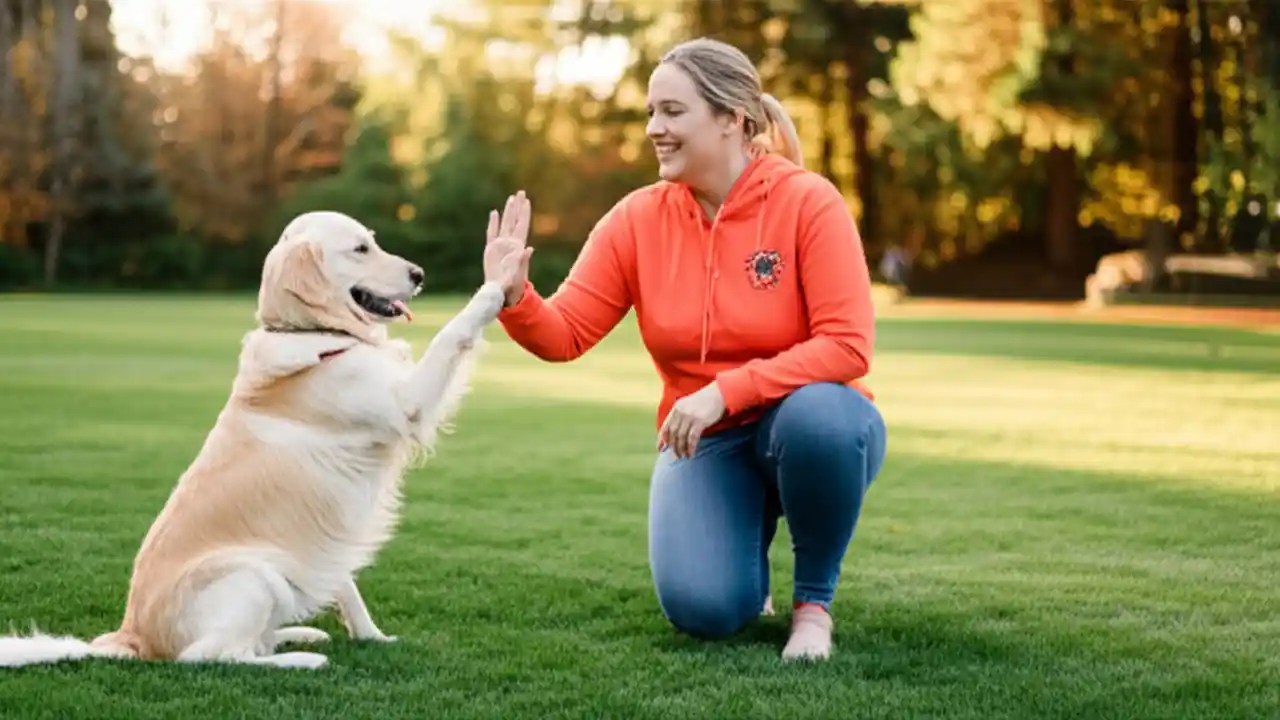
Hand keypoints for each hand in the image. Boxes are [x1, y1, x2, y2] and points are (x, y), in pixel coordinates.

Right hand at [484, 190, 532, 305]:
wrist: (502, 292)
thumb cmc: (512, 285)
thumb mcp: (519, 272)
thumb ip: (522, 260)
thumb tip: (529, 249)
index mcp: (517, 247)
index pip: (521, 225)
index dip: (524, 213)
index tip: (526, 200)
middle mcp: (510, 243)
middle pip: (514, 220)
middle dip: (517, 206)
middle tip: (521, 192)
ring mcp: (501, 245)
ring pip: (504, 224)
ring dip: (508, 211)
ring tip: (511, 198)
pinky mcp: (491, 250)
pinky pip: (492, 232)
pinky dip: (493, 222)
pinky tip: (494, 213)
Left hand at [657, 382, 726, 458]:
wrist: (720, 393)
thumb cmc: (706, 401)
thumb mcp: (689, 405)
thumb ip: (681, 416)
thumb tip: (675, 432)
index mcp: (676, 408)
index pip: (665, 426)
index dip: (662, 439)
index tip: (660, 449)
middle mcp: (681, 412)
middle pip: (673, 434)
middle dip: (673, 447)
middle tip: (677, 456)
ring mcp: (690, 417)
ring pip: (681, 437)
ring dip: (682, 449)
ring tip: (684, 456)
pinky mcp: (700, 421)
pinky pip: (692, 438)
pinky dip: (690, 448)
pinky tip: (691, 454)